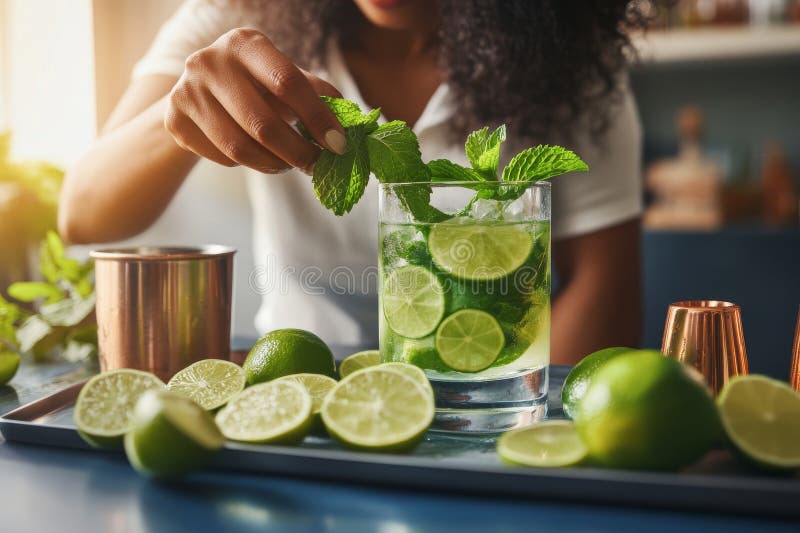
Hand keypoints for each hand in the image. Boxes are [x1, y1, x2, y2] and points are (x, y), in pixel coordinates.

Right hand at [165, 28, 346, 173]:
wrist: (199, 92)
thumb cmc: (254, 85)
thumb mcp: (284, 78)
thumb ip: (317, 95)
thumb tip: (353, 122)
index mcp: (245, 43)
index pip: (288, 82)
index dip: (317, 118)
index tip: (338, 144)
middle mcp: (209, 61)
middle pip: (262, 123)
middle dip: (297, 152)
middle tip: (317, 166)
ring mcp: (186, 90)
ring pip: (239, 148)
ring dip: (273, 164)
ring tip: (288, 164)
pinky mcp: (175, 119)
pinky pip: (221, 157)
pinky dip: (246, 164)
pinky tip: (255, 154)